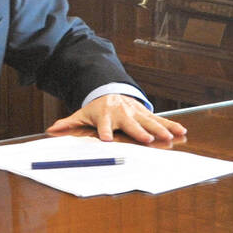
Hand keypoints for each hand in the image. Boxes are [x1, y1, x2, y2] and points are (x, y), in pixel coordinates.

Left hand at [47, 93, 187, 143]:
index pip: (104, 125)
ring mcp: (135, 112)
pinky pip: (159, 119)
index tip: (108, 140)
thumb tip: (51, 129)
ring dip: (160, 129)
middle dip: (139, 131)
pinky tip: (181, 131)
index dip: (105, 132)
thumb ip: (68, 123)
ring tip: (169, 137)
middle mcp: (122, 113)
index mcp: (105, 116)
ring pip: (149, 121)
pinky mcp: (145, 113)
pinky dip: (171, 125)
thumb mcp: (81, 114)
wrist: (109, 91)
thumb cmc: (95, 108)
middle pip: (130, 124)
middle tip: (146, 140)